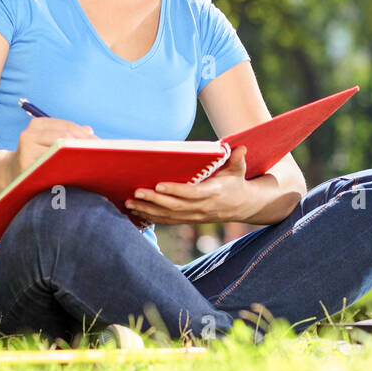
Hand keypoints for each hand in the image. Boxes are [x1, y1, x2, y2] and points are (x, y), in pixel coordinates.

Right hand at [12, 116, 94, 180]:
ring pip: (58, 151)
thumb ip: (69, 134)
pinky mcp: (25, 166)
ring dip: (76, 156)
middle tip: (100, 155)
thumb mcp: (50, 141)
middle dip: (83, 145)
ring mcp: (25, 150)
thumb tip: (90, 131)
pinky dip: (64, 167)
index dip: (85, 136)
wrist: (12, 173)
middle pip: (63, 137)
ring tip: (91, 162)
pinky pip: (50, 166)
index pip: (67, 127)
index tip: (100, 144)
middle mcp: (29, 134)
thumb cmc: (38, 156)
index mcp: (38, 124)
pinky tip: (75, 172)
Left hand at [124, 146, 251, 225]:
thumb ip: (237, 160)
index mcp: (213, 194)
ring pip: (168, 216)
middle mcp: (202, 208)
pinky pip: (168, 221)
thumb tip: (241, 149)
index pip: (191, 193)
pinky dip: (152, 217)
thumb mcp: (238, 171)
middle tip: (136, 192)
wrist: (241, 206)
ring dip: (148, 210)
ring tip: (130, 202)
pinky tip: (137, 211)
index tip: (159, 185)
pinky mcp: (188, 220)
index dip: (175, 190)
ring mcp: (194, 216)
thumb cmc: (236, 183)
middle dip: (154, 201)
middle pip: (175, 207)